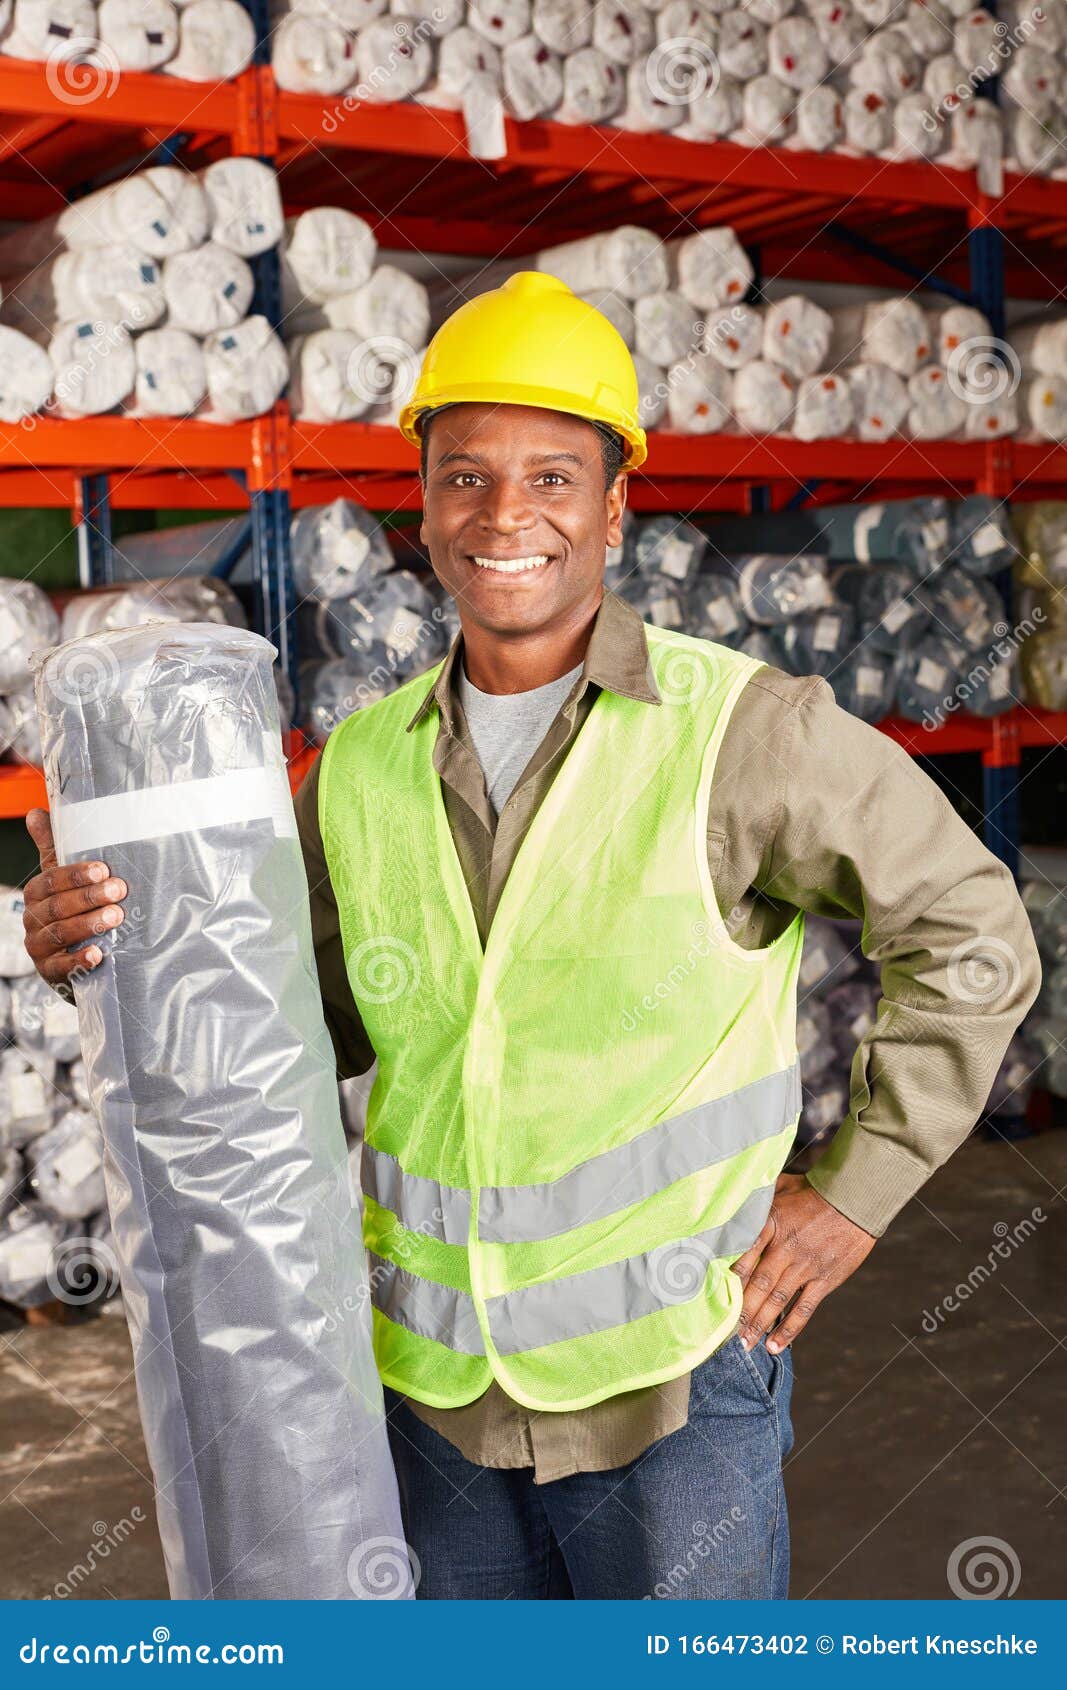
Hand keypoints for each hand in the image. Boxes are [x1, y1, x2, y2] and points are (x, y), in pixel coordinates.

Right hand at [22, 809, 127, 985]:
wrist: (75, 955)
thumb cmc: (73, 910)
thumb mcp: (64, 879)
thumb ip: (53, 848)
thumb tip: (35, 812)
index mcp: (36, 893)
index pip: (50, 880)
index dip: (76, 875)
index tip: (104, 869)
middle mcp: (33, 919)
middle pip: (57, 907)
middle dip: (89, 897)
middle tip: (119, 890)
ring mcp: (39, 947)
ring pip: (59, 933)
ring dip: (88, 924)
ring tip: (116, 916)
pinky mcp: (50, 972)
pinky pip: (61, 967)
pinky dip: (79, 960)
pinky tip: (97, 954)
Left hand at [731, 1172, 875, 1353]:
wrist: (855, 1198)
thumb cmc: (814, 1192)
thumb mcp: (780, 1187)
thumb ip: (757, 1200)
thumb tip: (731, 1198)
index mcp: (771, 1224)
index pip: (743, 1255)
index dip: (726, 1279)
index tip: (710, 1297)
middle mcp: (786, 1249)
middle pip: (757, 1285)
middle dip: (739, 1311)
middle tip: (723, 1334)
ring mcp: (806, 1267)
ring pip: (777, 1301)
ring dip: (758, 1325)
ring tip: (744, 1345)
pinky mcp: (824, 1280)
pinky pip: (804, 1309)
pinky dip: (788, 1330)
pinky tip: (775, 1345)